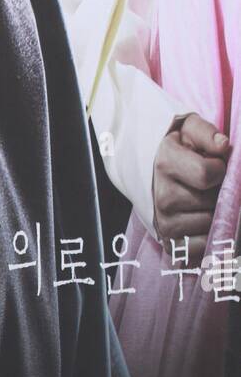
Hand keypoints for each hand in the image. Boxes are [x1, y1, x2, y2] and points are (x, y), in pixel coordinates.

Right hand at [152, 113, 230, 264]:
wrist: (153, 174)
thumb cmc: (179, 150)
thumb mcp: (189, 130)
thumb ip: (207, 133)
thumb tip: (223, 146)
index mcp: (166, 164)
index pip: (206, 173)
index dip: (219, 169)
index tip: (214, 165)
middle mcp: (163, 197)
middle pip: (211, 202)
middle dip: (218, 194)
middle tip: (208, 186)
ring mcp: (165, 222)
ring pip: (209, 224)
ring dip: (214, 214)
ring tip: (203, 201)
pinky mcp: (169, 243)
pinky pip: (201, 246)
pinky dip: (207, 235)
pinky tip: (201, 221)